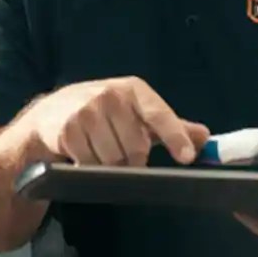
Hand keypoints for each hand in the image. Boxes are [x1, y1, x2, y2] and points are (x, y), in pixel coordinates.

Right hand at [24, 76, 209, 165]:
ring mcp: (87, 111)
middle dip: (133, 160)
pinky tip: (85, 154)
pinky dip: (90, 166)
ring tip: (102, 152)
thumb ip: (171, 125)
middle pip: (137, 148)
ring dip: (111, 166)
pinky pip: (90, 164)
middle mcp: (111, 95)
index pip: (159, 115)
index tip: (186, 157)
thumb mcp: (137, 112)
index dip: (175, 137)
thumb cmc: (104, 113)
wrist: (52, 112)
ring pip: (114, 160)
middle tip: (124, 155)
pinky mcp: (68, 130)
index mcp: (134, 90)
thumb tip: (204, 137)